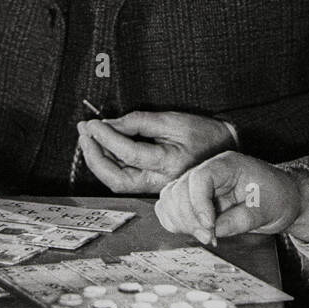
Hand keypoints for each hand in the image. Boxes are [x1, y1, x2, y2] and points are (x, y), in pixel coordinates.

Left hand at [77, 110, 236, 193]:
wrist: (224, 151)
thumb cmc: (203, 133)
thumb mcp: (174, 119)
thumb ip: (140, 121)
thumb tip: (110, 124)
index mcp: (170, 163)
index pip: (129, 153)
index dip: (106, 138)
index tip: (93, 123)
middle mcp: (161, 181)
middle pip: (117, 178)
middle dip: (94, 157)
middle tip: (84, 133)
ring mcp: (156, 188)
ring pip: (117, 182)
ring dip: (98, 161)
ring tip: (88, 137)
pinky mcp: (152, 186)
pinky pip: (124, 179)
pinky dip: (109, 164)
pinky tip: (102, 147)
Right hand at [155, 151, 308, 245]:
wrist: (282, 198)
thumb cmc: (278, 197)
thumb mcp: (267, 210)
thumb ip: (240, 220)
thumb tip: (212, 231)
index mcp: (227, 165)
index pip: (199, 178)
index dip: (198, 204)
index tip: (210, 226)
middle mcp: (208, 170)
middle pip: (179, 188)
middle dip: (189, 218)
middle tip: (210, 238)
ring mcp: (197, 184)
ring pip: (169, 198)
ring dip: (180, 221)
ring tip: (205, 236)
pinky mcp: (193, 199)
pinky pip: (170, 207)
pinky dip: (175, 222)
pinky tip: (194, 232)